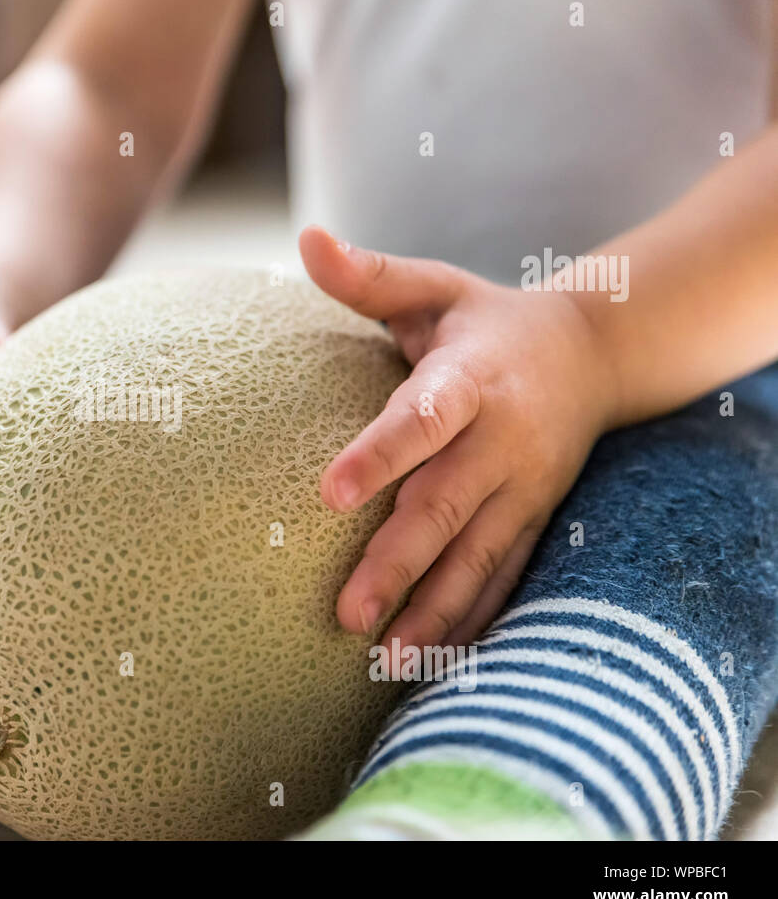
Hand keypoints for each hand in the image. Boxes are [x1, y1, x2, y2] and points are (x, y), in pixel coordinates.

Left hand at [299, 226, 617, 653]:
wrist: (593, 352)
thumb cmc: (485, 319)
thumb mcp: (433, 288)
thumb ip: (370, 276)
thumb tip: (304, 239)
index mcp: (470, 380)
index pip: (423, 419)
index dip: (380, 456)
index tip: (329, 495)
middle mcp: (500, 440)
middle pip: (446, 507)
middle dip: (398, 562)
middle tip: (348, 615)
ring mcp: (524, 485)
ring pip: (480, 555)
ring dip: (437, 608)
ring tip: (389, 658)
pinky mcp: (536, 515)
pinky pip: (508, 573)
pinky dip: (477, 616)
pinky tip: (438, 657)